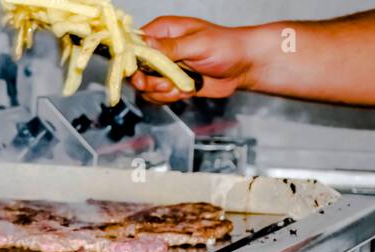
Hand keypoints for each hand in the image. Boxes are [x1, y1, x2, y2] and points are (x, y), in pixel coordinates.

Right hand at [130, 16, 253, 103]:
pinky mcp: (170, 84)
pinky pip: (156, 96)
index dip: (131, 59)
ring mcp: (164, 68)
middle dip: (147, 81)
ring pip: (144, 86)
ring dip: (161, 92)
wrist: (243, 66)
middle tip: (164, 84)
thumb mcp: (198, 44)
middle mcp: (159, 49)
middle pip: (135, 69)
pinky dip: (169, 98)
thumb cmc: (227, 46)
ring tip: (180, 87)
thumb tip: (145, 44)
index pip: (134, 43)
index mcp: (163, 31)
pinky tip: (185, 91)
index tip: (139, 72)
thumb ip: (170, 47)